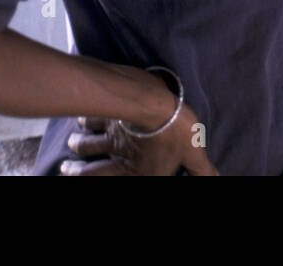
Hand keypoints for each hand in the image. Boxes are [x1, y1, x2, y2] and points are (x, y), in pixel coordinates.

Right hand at [61, 101, 217, 175]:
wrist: (153, 103)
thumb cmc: (175, 131)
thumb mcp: (193, 153)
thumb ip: (202, 169)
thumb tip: (217, 180)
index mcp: (136, 171)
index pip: (105, 179)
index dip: (88, 178)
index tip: (72, 176)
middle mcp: (118, 156)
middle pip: (90, 169)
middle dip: (77, 170)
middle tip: (65, 168)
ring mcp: (110, 135)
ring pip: (88, 142)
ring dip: (80, 144)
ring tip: (72, 143)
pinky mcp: (108, 113)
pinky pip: (92, 118)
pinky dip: (85, 119)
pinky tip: (82, 117)